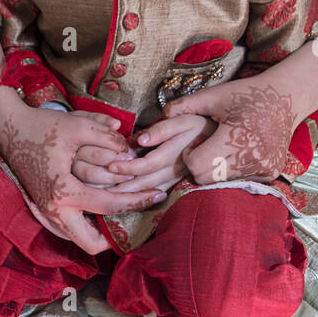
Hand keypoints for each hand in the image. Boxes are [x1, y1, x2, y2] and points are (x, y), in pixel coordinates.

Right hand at [0, 103, 166, 253]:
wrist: (8, 128)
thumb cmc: (41, 126)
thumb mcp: (76, 126)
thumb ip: (105, 136)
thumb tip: (131, 148)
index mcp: (64, 192)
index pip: (110, 206)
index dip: (138, 201)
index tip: (158, 194)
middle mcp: (54, 210)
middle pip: (91, 244)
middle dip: (116, 236)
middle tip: (137, 215)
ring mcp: (46, 212)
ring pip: (79, 239)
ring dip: (101, 230)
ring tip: (123, 210)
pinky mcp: (43, 208)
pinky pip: (69, 228)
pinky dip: (87, 222)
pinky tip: (101, 207)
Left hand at [101, 112, 216, 194]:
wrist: (220, 139)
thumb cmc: (197, 124)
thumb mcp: (182, 119)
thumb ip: (161, 130)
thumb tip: (140, 141)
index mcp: (174, 154)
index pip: (146, 165)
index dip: (127, 166)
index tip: (110, 164)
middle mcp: (173, 171)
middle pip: (143, 183)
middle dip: (120, 185)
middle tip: (98, 187)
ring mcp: (174, 179)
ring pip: (147, 191)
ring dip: (126, 194)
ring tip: (105, 194)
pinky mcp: (175, 183)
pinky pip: (154, 193)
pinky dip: (137, 196)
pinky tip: (123, 197)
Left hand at [164, 77, 295, 185]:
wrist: (286, 99)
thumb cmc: (247, 94)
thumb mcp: (213, 95)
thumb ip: (184, 105)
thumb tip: (161, 114)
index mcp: (234, 137)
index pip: (197, 166)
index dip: (189, 156)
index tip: (193, 144)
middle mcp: (250, 157)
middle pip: (207, 178)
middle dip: (199, 166)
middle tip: (204, 148)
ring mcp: (262, 168)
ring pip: (223, 182)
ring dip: (216, 170)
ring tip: (221, 149)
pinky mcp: (270, 174)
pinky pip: (241, 180)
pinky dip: (233, 171)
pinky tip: (238, 153)